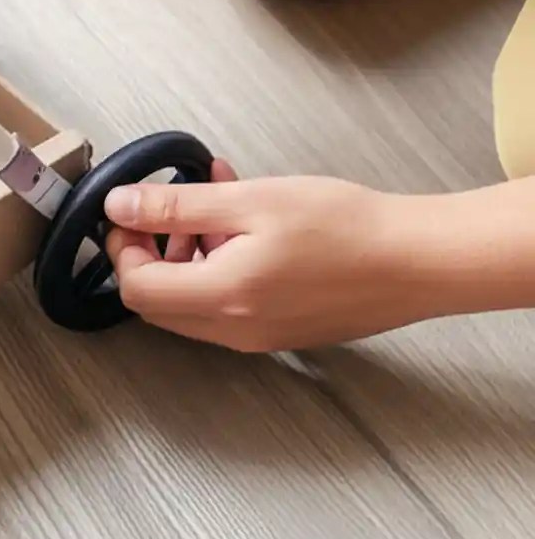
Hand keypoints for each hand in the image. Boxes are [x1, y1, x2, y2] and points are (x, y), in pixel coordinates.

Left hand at [104, 161, 429, 351]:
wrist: (419, 261)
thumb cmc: (344, 226)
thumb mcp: (250, 201)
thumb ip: (177, 206)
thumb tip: (118, 206)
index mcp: (221, 298)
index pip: (136, 289)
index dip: (123, 249)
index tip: (132, 213)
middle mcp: (233, 330)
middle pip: (158, 302)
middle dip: (154, 252)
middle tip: (175, 209)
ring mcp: (257, 337)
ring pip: (191, 303)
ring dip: (188, 254)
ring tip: (217, 203)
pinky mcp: (278, 332)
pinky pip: (225, 306)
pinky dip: (219, 266)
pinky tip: (245, 225)